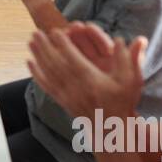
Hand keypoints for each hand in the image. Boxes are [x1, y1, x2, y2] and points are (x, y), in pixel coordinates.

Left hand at [27, 26, 146, 121]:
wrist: (112, 130)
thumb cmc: (122, 103)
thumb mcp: (132, 81)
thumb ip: (128, 59)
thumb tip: (120, 39)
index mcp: (90, 80)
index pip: (72, 58)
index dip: (63, 44)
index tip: (54, 31)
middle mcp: (75, 87)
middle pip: (55, 63)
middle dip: (44, 46)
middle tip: (36, 32)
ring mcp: (67, 95)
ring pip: (48, 72)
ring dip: (38, 56)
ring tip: (30, 42)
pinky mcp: (62, 101)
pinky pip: (46, 86)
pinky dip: (36, 73)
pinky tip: (29, 63)